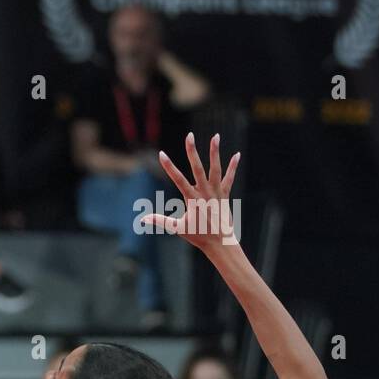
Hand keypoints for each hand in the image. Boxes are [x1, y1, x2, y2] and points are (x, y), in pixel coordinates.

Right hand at [141, 132, 240, 251]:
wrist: (220, 242)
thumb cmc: (197, 236)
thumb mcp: (177, 228)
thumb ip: (160, 220)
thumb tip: (142, 219)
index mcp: (192, 199)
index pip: (178, 179)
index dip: (168, 166)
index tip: (161, 154)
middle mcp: (205, 192)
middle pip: (197, 168)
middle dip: (192, 151)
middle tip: (189, 135)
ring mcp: (216, 192)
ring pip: (215, 168)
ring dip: (214, 152)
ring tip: (215, 136)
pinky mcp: (224, 194)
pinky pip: (229, 178)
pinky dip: (232, 166)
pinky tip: (236, 154)